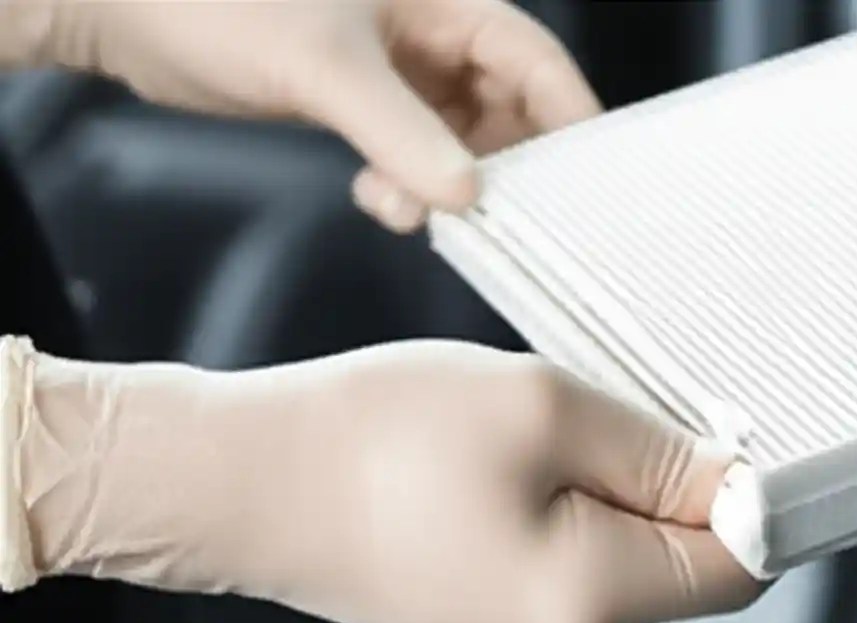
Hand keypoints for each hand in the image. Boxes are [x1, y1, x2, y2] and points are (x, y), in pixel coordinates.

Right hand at [18, 340, 758, 622]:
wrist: (247, 478)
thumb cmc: (379, 437)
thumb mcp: (544, 405)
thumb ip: (658, 449)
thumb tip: (734, 477)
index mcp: (588, 602)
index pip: (737, 566)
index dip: (764, 496)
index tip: (758, 431)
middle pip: (685, 568)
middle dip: (682, 482)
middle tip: (630, 403)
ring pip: (630, 560)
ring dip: (624, 486)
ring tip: (555, 424)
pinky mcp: (494, 618)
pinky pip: (577, 563)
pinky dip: (580, 505)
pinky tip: (528, 455)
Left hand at [39, 0, 601, 230]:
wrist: (124, 7)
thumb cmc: (219, 1)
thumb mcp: (323, 67)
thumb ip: (399, 131)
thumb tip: (467, 195)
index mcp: (444, 2)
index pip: (534, 60)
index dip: (566, 118)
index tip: (582, 183)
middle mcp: (430, 35)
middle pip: (509, 107)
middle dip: (504, 166)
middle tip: (494, 217)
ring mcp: (398, 71)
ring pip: (460, 140)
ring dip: (448, 185)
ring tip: (412, 209)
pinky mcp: (361, 104)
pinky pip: (414, 155)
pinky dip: (408, 186)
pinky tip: (377, 198)